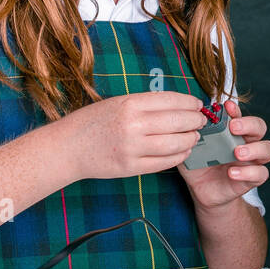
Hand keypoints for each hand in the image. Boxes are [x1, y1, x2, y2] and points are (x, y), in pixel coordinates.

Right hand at [69, 91, 206, 178]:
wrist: (68, 147)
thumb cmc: (93, 122)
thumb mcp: (117, 102)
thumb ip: (146, 104)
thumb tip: (179, 104)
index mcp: (130, 103)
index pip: (172, 100)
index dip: (190, 103)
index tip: (198, 105)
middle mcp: (133, 125)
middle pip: (179, 121)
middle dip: (196, 121)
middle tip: (201, 121)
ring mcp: (133, 148)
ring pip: (176, 144)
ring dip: (191, 140)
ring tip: (194, 136)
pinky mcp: (131, 168)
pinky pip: (165, 163)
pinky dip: (179, 156)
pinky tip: (183, 151)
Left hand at [179, 99, 269, 210]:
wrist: (202, 191)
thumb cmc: (198, 165)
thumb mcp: (191, 150)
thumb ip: (190, 137)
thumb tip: (185, 124)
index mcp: (231, 132)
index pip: (239, 116)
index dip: (235, 110)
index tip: (227, 106)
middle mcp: (245, 143)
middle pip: (260, 127)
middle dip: (249, 124)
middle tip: (233, 128)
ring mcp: (251, 161)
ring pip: (268, 149)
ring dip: (254, 149)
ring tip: (237, 153)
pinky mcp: (252, 178)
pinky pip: (260, 173)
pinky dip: (248, 172)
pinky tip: (232, 173)